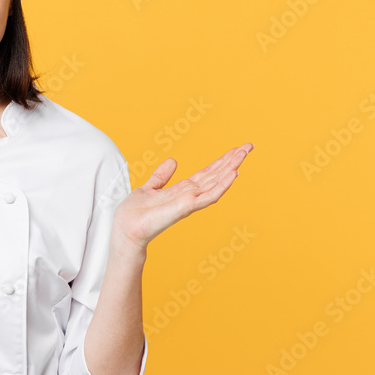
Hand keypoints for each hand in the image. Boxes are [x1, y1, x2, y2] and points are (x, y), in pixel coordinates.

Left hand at [112, 142, 253, 251]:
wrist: (126, 228)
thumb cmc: (136, 214)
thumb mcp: (149, 188)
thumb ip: (161, 176)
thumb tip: (173, 161)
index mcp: (182, 190)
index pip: (207, 173)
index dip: (221, 161)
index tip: (236, 149)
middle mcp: (189, 195)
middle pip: (215, 175)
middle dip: (231, 161)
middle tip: (248, 146)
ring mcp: (189, 202)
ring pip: (216, 183)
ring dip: (231, 168)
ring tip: (244, 154)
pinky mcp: (185, 207)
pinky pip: (208, 196)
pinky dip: (222, 185)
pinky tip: (233, 174)